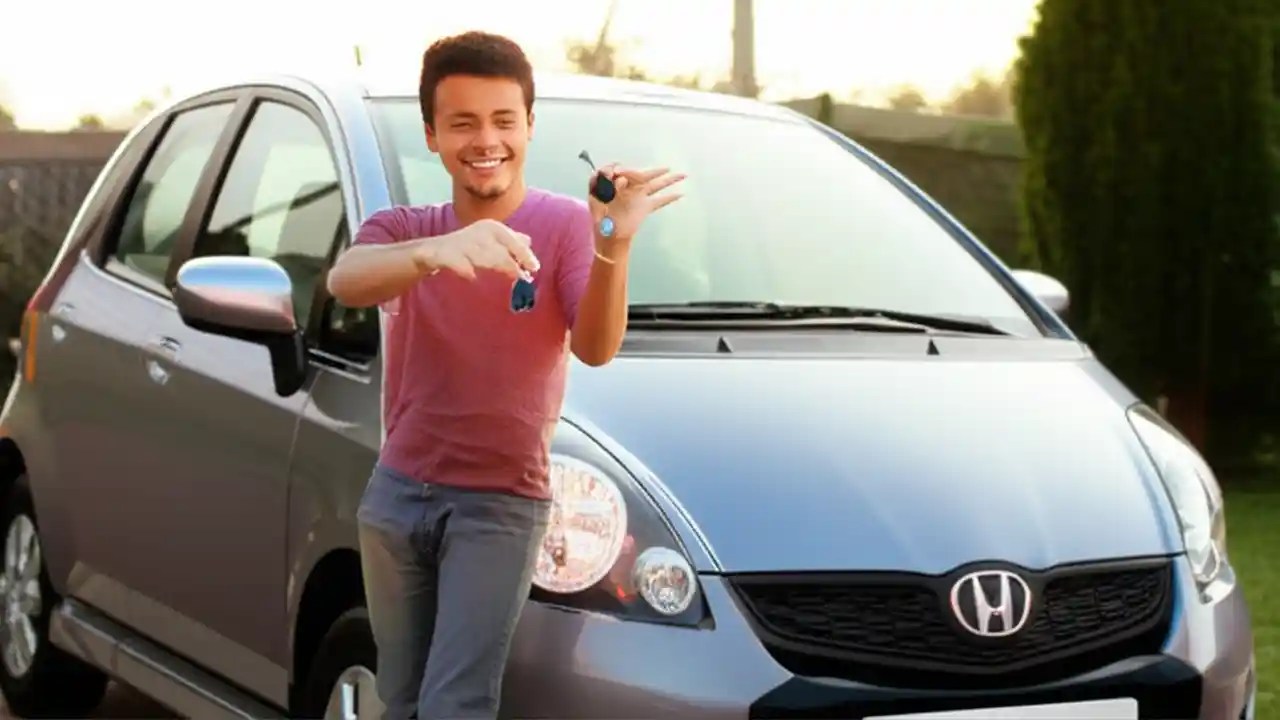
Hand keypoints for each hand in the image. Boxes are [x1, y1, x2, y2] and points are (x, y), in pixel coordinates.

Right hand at [414, 219, 539, 280]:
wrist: (433, 250)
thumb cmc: (469, 246)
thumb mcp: (492, 239)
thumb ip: (511, 240)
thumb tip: (529, 242)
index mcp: (492, 228)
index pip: (512, 240)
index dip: (524, 254)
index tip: (535, 268)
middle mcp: (478, 232)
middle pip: (499, 250)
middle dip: (512, 265)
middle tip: (523, 279)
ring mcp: (462, 243)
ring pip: (482, 257)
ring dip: (496, 268)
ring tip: (508, 280)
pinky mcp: (446, 254)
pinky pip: (459, 264)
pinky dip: (466, 270)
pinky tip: (472, 277)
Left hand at [588, 165, 685, 245]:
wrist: (607, 235)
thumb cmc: (599, 215)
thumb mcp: (594, 195)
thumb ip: (598, 180)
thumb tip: (615, 173)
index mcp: (618, 183)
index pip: (625, 170)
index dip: (622, 169)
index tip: (614, 173)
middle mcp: (631, 188)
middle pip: (647, 174)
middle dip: (657, 170)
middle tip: (666, 167)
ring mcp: (640, 197)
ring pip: (658, 185)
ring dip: (670, 179)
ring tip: (683, 174)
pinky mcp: (645, 208)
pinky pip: (661, 201)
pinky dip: (671, 198)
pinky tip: (681, 194)